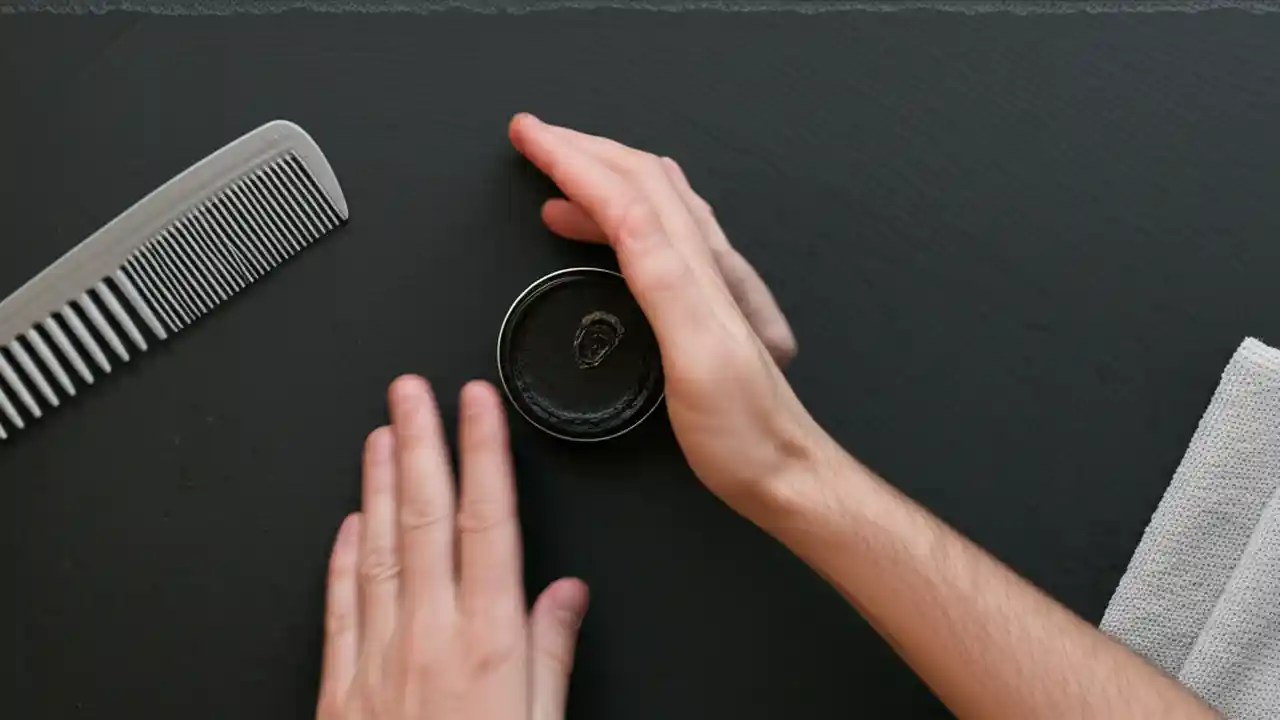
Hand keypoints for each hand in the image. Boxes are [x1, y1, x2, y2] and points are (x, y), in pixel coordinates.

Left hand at [317, 377, 589, 719]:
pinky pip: (339, 606)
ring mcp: (378, 659)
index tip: (477, 405)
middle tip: (412, 391)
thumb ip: (552, 655)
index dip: (482, 454)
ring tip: (381, 433)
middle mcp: (427, 638)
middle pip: (426, 519)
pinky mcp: (342, 689)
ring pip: (377, 548)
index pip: (486, 523)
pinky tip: (348, 523)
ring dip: (380, 484)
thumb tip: (567, 594)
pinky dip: (342, 556)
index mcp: (486, 643)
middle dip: (422, 444)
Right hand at [509, 113, 830, 513]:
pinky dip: (620, 215)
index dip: (573, 158)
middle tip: (533, 137)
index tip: (529, 135)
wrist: (786, 471)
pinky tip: (610, 231)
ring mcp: (711, 283)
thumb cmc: (744, 432)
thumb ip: (666, 285)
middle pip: (642, 182)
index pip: (627, 195)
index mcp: (697, 273)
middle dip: (583, 150)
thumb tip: (627, 219)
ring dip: (600, 177)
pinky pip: (660, 236)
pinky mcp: (706, 307)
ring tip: (556, 176)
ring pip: (653, 203)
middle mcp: (708, 266)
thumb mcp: (700, 360)